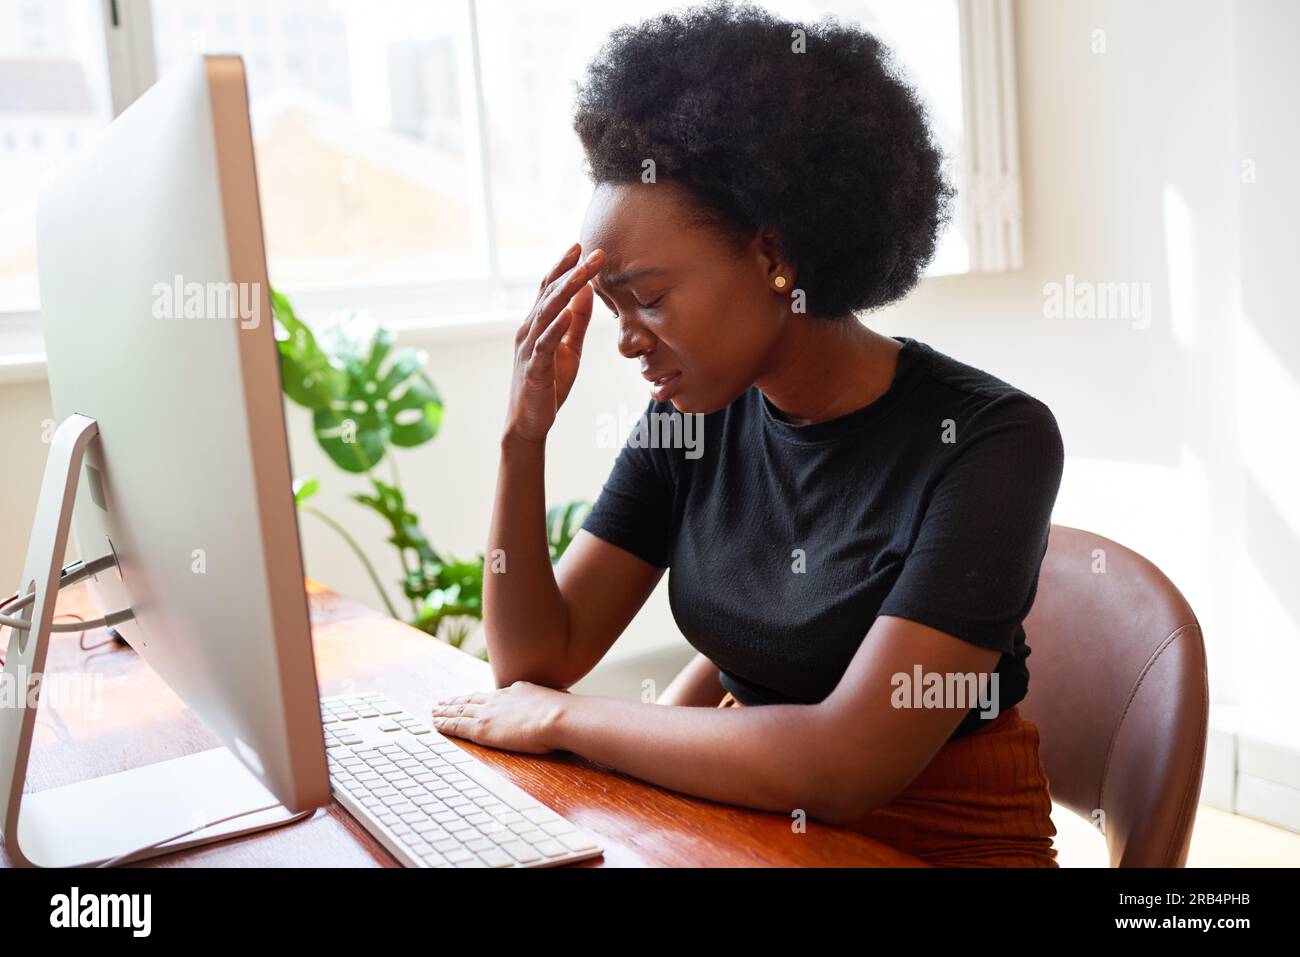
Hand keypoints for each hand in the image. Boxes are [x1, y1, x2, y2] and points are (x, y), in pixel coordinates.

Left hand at [431, 682, 568, 753]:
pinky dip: (445, 724)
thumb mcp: (557, 702)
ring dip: (445, 711)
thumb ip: (552, 705)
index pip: (491, 695)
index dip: (476, 697)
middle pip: (470, 699)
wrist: (559, 716)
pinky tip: (436, 724)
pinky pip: (457, 725)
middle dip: (455, 701)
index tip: (468, 698)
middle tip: (441, 702)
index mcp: (517, 691)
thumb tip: (564, 706)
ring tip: (434, 712)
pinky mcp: (482, 729)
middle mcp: (499, 699)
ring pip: (459, 710)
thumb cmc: (565, 713)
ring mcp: (489, 713)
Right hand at [503, 243, 604, 443]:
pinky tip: (566, 312)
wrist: (529, 422)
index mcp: (537, 324)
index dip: (564, 266)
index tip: (582, 245)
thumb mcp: (570, 349)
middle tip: (592, 252)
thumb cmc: (549, 385)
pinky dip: (555, 326)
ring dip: (566, 291)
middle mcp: (529, 330)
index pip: (549, 288)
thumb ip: (576, 321)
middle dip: (571, 271)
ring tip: (584, 273)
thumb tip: (587, 292)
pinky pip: (545, 344)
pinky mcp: (534, 369)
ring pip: (547, 312)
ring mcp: (529, 349)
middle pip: (549, 293)